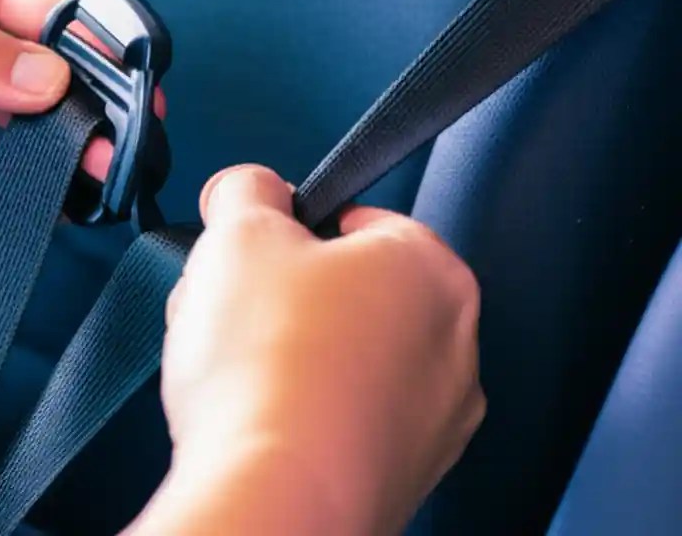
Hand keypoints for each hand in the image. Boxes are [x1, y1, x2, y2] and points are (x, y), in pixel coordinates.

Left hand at [0, 0, 106, 190]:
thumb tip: (44, 76)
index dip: (74, 31)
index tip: (117, 71)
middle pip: (22, 52)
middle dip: (73, 90)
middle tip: (123, 127)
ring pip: (2, 110)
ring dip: (49, 139)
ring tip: (97, 167)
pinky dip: (2, 175)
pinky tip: (39, 192)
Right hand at [139, 165, 483, 534]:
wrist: (274, 495)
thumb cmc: (269, 367)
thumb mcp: (238, 233)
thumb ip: (246, 191)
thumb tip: (249, 189)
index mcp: (429, 269)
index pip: (360, 221)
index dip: (292, 231)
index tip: (254, 249)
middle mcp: (452, 346)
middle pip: (352, 294)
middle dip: (286, 297)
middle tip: (233, 311)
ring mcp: (435, 422)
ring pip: (347, 364)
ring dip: (292, 359)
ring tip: (232, 373)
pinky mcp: (402, 479)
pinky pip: (345, 425)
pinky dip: (304, 418)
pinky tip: (255, 421)